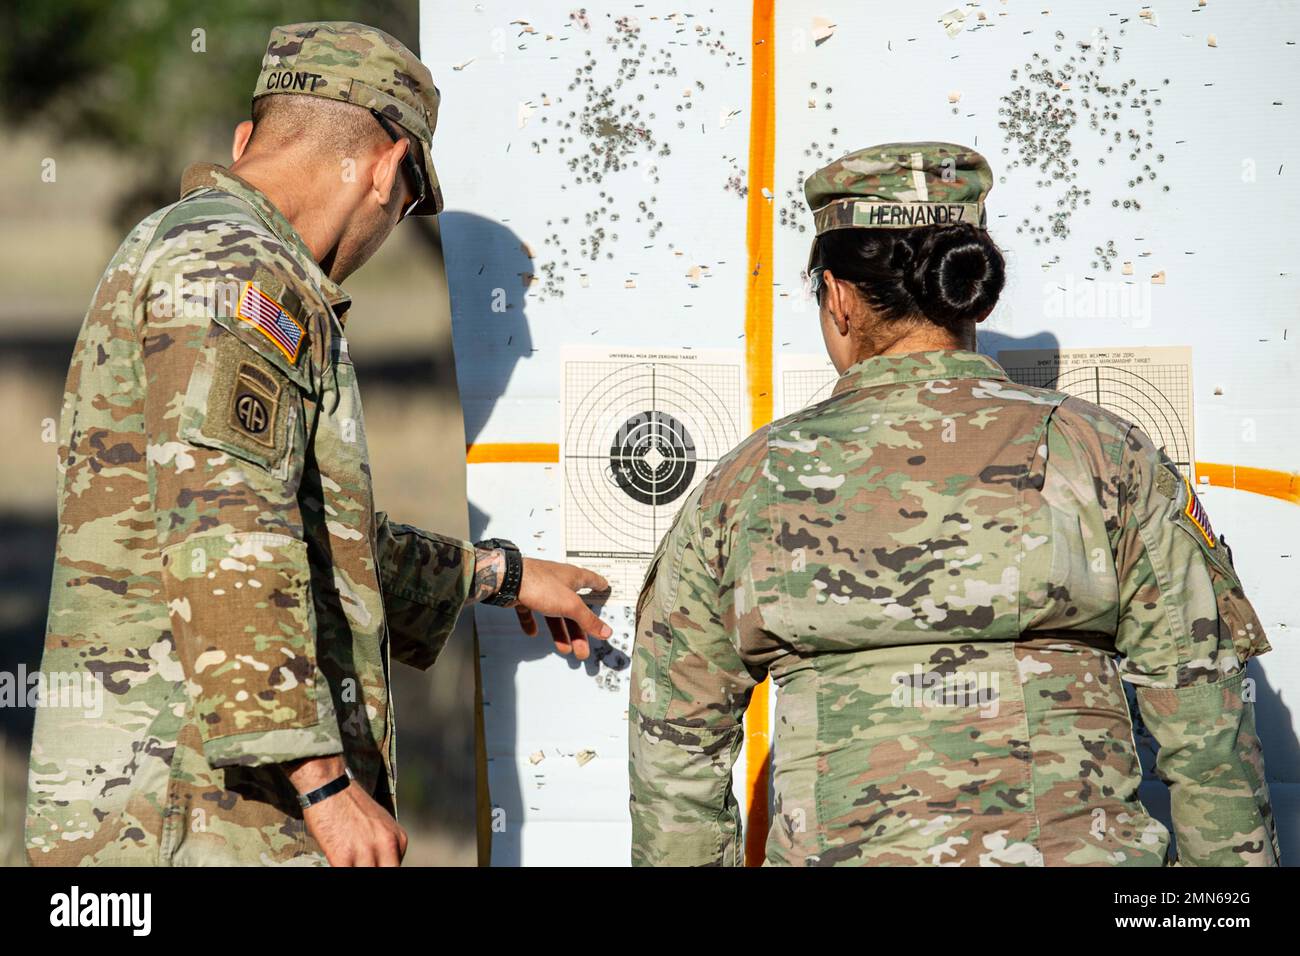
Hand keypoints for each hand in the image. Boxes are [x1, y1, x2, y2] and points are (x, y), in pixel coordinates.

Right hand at [285, 755, 407, 866]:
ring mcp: (366, 851)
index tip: (371, 863)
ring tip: (351, 861)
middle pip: (388, 872)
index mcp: (398, 839)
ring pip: (368, 874)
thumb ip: (384, 844)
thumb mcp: (380, 823)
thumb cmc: (350, 804)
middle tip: (361, 864)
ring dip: (356, 868)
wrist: (329, 785)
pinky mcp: (343, 856)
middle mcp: (387, 845)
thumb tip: (381, 862)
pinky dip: (343, 870)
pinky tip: (338, 862)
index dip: (380, 867)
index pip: (395, 868)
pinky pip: (347, 874)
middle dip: (375, 870)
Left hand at [512, 557, 611, 659]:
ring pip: (554, 614)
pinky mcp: (524, 596)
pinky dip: (533, 623)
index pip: (590, 579)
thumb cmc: (540, 583)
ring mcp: (540, 589)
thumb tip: (605, 631)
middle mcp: (557, 582)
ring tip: (565, 649)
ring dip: (560, 632)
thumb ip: (588, 620)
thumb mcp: (571, 605)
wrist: (509, 580)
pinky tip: (533, 631)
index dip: (598, 584)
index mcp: (572, 578)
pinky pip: (531, 612)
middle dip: (579, 630)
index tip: (604, 587)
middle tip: (583, 647)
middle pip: (573, 609)